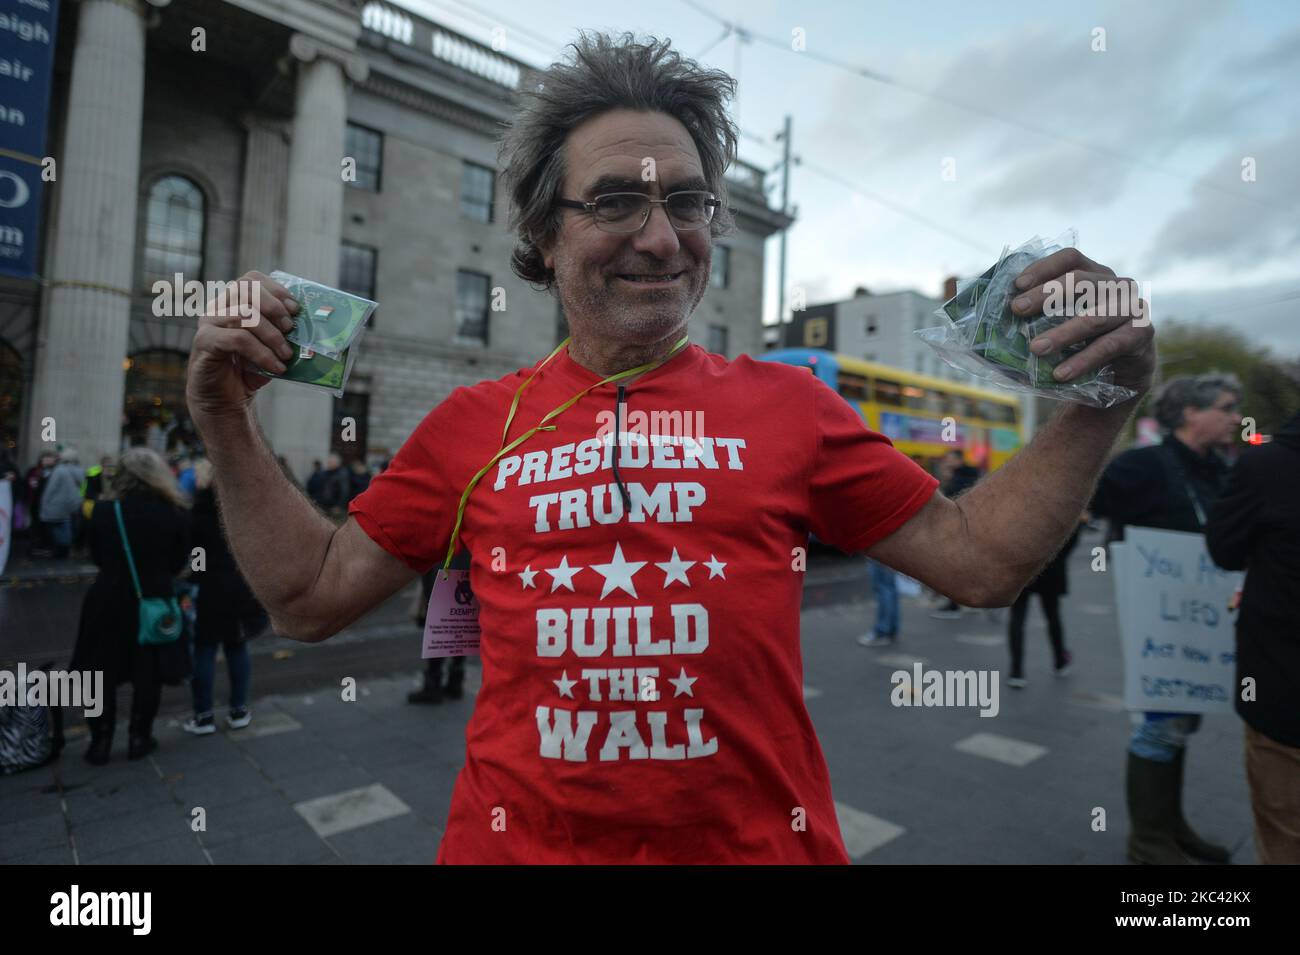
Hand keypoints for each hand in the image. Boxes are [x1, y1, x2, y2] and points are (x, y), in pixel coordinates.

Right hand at [186, 271, 298, 418]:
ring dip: (272, 336)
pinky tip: (275, 368)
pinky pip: (237, 339)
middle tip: (291, 329)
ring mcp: (208, 322)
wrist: (224, 401)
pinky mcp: (204, 341)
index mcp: (232, 302)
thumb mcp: (270, 347)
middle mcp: (217, 307)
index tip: (295, 309)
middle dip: (274, 308)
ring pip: (244, 315)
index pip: (251, 279)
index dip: (276, 290)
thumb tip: (309, 323)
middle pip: (245, 289)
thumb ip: (282, 332)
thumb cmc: (248, 371)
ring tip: (286, 355)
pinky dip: (261, 353)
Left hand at [1009, 248, 1154, 396]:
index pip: (1071, 258)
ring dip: (1062, 334)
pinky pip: (1111, 345)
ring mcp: (1133, 307)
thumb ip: (1028, 312)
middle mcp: (1117, 285)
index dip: (1044, 267)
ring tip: (1035, 349)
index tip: (1016, 285)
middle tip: (1016, 311)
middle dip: (1045, 294)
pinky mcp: (1143, 334)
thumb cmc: (1077, 346)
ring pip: (1095, 316)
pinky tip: (1061, 374)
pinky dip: (1083, 360)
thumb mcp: (1055, 325)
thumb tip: (974, 299)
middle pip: (1081, 281)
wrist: (1116, 379)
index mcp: (1094, 275)